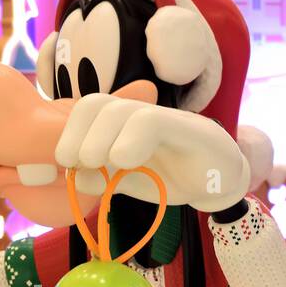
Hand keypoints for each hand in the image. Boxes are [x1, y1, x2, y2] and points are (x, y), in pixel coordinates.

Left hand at [54, 95, 249, 211]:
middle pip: (95, 104)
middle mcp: (139, 114)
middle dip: (75, 133)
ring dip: (98, 138)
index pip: (85, 111)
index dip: (68, 132)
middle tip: (77, 162)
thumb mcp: (130, 182)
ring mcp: (164, 118)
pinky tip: (124, 161)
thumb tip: (74, 178)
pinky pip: (153, 122)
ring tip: (96, 162)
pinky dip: (131, 141)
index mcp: (122, 125)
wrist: (220, 182)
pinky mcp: (189, 129)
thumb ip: (103, 179)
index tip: (65, 163)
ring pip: (120, 111)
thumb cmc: (172, 177)